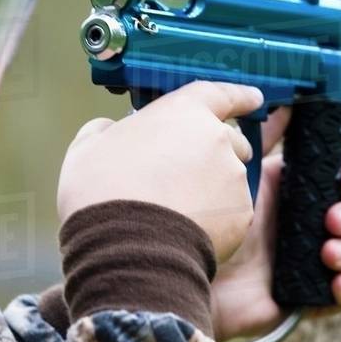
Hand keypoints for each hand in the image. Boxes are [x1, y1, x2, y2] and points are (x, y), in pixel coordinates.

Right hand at [57, 81, 262, 261]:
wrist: (127, 247)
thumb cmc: (103, 192)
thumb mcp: (87, 149)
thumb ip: (104, 131)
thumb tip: (108, 130)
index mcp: (185, 112)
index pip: (221, 93)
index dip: (238, 95)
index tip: (253, 97)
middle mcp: (218, 139)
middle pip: (230, 139)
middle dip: (216, 152)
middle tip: (186, 173)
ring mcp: (233, 177)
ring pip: (231, 179)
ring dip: (213, 188)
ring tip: (178, 210)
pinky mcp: (242, 214)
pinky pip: (232, 214)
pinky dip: (216, 221)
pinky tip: (186, 231)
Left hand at [211, 107, 340, 341]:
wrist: (175, 274)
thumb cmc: (198, 219)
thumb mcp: (232, 171)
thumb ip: (258, 138)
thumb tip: (282, 104)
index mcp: (291, 190)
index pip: (340, 175)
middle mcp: (303, 223)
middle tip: (333, 220)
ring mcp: (305, 260)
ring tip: (327, 254)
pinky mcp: (302, 294)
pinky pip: (340, 295)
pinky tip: (334, 285)